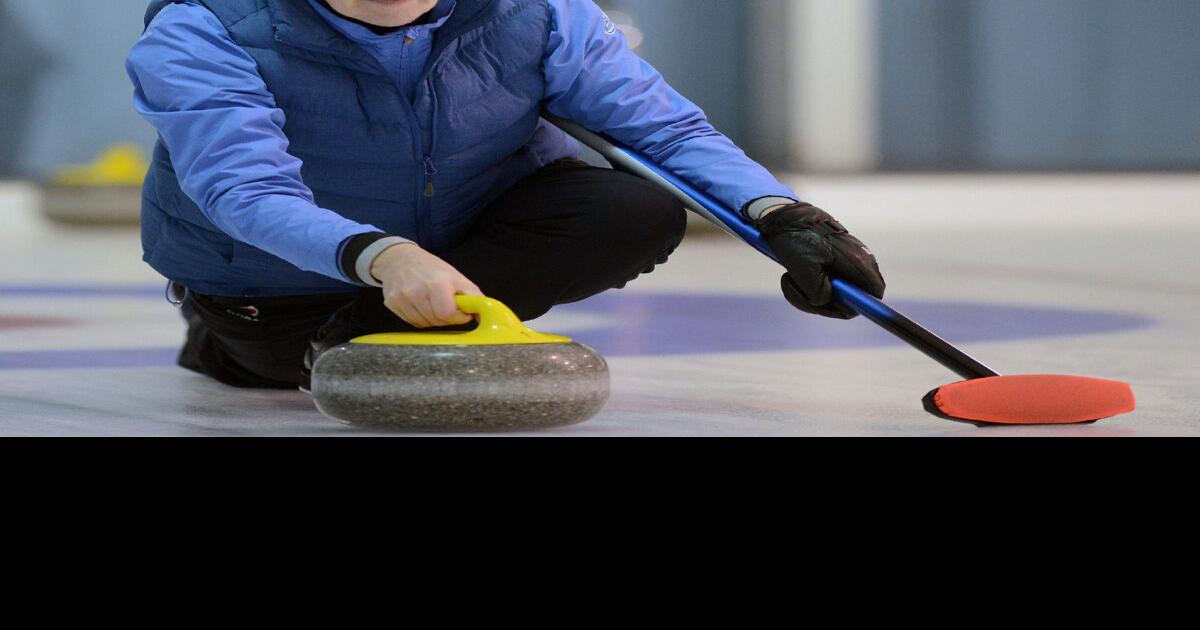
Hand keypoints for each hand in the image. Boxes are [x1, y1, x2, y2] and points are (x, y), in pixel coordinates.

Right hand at [369, 243, 483, 327]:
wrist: (400, 259)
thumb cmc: (432, 268)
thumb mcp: (456, 277)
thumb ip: (473, 296)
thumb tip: (489, 314)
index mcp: (436, 283)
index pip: (448, 314)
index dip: (458, 316)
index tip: (461, 311)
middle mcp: (416, 291)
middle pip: (436, 321)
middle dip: (446, 317)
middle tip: (446, 304)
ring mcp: (401, 299)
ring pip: (424, 324)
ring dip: (432, 319)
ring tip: (432, 302)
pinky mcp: (392, 304)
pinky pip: (411, 322)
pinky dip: (419, 317)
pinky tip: (420, 304)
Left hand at [754, 202, 884, 318]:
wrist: (786, 218)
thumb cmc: (797, 239)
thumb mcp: (803, 268)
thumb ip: (819, 291)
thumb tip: (825, 300)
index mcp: (857, 260)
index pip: (875, 291)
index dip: (861, 304)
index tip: (835, 304)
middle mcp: (857, 262)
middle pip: (849, 298)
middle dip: (821, 301)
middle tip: (798, 290)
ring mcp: (846, 263)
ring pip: (832, 294)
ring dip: (808, 294)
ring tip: (789, 279)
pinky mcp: (833, 264)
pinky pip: (823, 286)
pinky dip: (806, 287)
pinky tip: (791, 276)